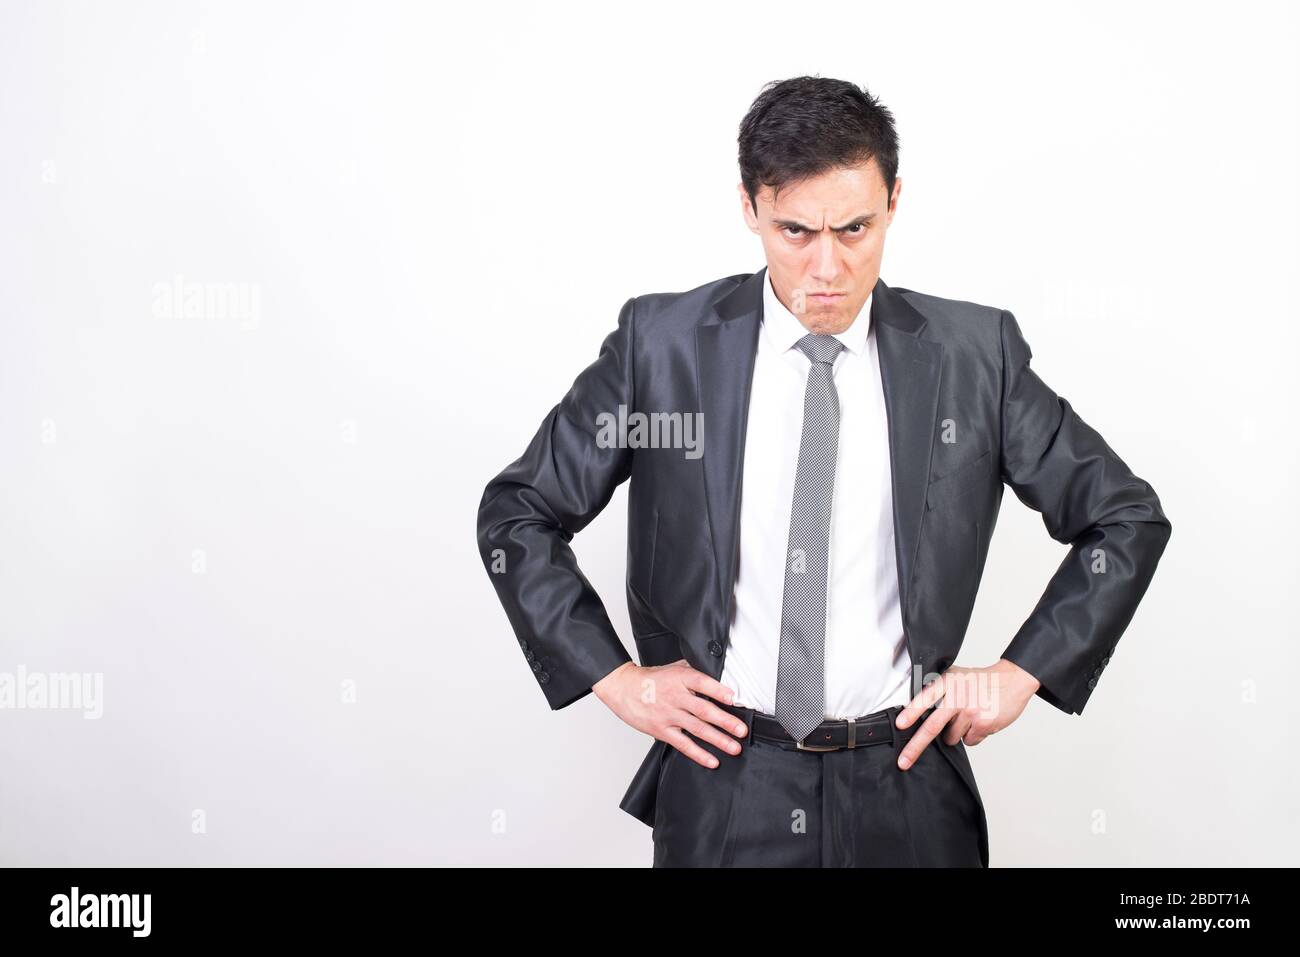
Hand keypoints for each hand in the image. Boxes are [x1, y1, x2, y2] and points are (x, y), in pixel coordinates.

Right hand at [593, 659, 748, 768]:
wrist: (623, 689)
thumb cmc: (651, 679)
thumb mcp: (673, 668)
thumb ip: (694, 671)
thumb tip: (719, 674)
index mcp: (680, 679)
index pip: (701, 683)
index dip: (718, 691)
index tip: (734, 699)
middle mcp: (675, 697)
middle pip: (703, 710)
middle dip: (725, 721)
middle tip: (742, 730)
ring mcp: (668, 715)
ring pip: (696, 729)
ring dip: (718, 740)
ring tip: (734, 747)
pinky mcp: (662, 731)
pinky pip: (682, 744)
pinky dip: (698, 754)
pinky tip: (712, 760)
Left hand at [893, 659, 1040, 769]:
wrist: (1012, 680)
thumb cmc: (980, 680)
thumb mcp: (955, 675)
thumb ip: (938, 689)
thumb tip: (916, 711)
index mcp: (947, 682)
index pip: (925, 699)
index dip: (911, 713)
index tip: (899, 725)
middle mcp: (958, 696)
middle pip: (932, 726)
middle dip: (915, 747)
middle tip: (903, 761)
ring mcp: (971, 711)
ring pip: (950, 737)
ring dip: (955, 733)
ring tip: (968, 716)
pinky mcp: (983, 724)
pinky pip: (968, 741)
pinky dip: (972, 735)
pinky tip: (980, 721)